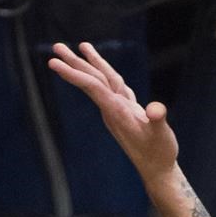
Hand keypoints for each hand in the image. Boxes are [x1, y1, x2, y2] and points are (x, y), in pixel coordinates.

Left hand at [46, 42, 179, 181]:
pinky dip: (108, 74)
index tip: (53, 62)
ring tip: (82, 47)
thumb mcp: (162, 136)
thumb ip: (158, 120)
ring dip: (91, 64)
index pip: (92, 87)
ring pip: (102, 81)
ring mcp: (119, 110)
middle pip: (91, 80)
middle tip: (56, 47)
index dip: (73, 73)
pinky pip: (114, 87)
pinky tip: (105, 70)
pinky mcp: (127, 112)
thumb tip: (154, 109)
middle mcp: (113, 109)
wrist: (157, 169)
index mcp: (117, 111)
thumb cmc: (160, 153)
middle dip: (74, 63)